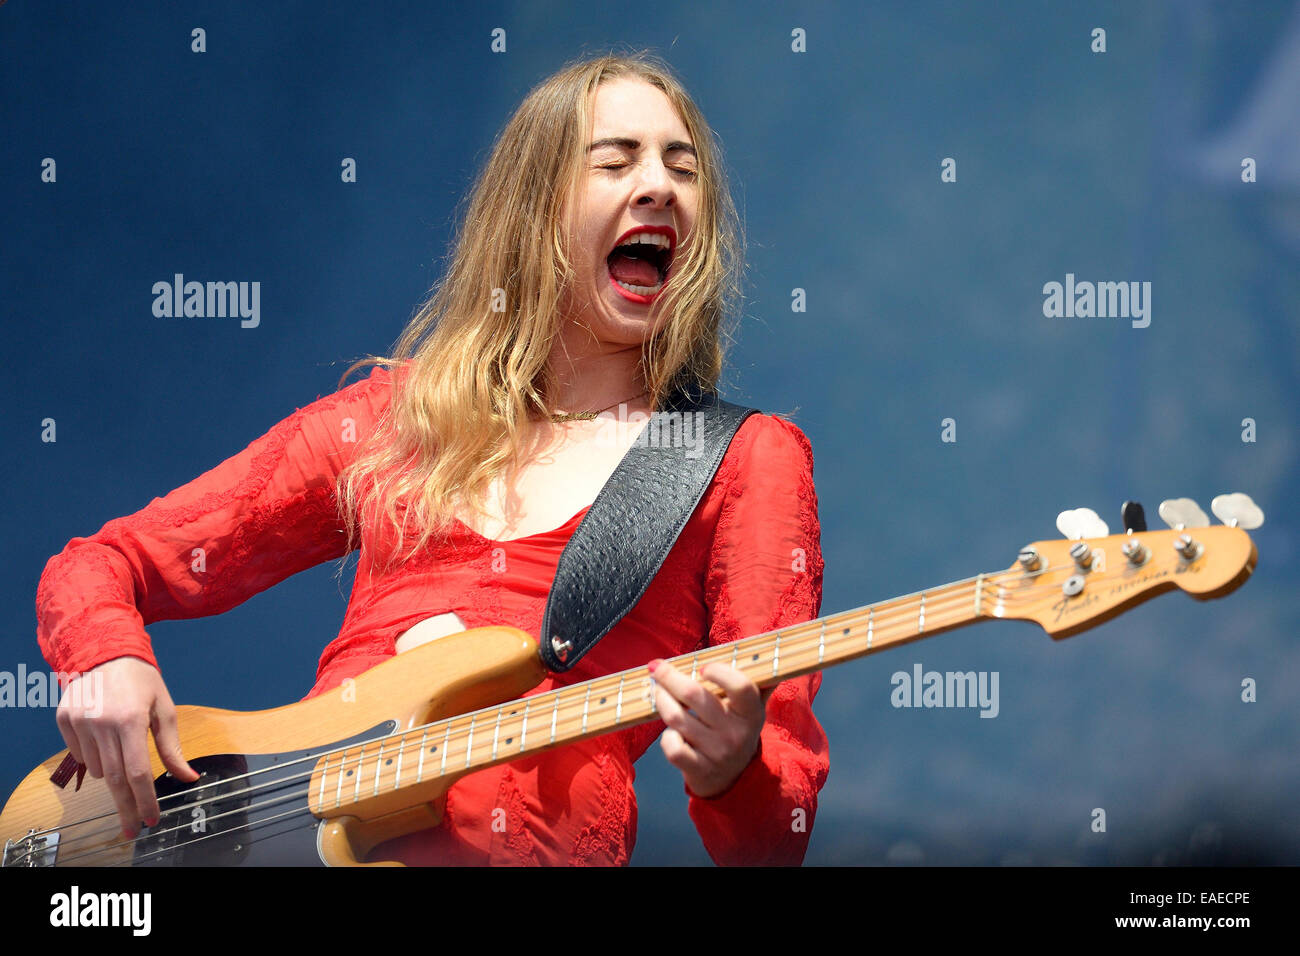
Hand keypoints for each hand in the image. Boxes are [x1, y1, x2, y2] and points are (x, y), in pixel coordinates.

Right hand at [55, 657, 199, 839]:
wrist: (105, 653)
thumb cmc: (142, 682)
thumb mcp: (164, 709)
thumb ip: (172, 747)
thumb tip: (188, 777)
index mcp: (131, 720)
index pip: (138, 772)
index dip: (145, 800)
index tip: (151, 820)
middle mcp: (102, 723)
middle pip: (116, 779)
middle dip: (127, 807)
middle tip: (134, 829)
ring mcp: (79, 722)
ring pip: (98, 769)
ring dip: (113, 772)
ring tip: (122, 748)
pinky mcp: (64, 720)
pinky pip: (80, 756)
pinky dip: (95, 758)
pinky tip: (104, 739)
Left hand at [649, 658, 772, 797]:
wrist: (735, 778)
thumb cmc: (737, 730)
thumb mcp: (751, 709)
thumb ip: (756, 682)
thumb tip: (761, 651)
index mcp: (752, 713)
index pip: (741, 686)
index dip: (719, 672)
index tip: (702, 666)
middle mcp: (736, 733)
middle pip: (695, 696)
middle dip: (670, 677)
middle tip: (657, 668)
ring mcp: (717, 753)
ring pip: (677, 718)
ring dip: (661, 700)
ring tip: (658, 691)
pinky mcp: (699, 769)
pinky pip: (673, 747)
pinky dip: (666, 735)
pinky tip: (670, 729)